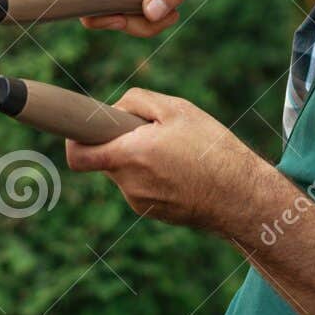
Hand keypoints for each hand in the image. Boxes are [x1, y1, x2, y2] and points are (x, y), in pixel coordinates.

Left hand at [65, 89, 263, 233]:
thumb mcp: (178, 109)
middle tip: (154, 132)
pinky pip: (142, 187)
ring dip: (140, 159)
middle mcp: (129, 184)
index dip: (72, 139)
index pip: (77, 155)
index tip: (80, 128)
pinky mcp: (153, 213)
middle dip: (121, 142)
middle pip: (106, 158)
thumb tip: (115, 109)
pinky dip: (153, 175)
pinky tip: (183, 171)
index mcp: (130, 155)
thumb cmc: (212, 150)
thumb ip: (136, 101)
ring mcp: (139, 203)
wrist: (241, 197)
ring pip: (126, 172)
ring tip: (176, 153)